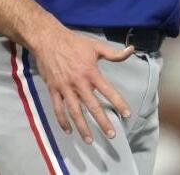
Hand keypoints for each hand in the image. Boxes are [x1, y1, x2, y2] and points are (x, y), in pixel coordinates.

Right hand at [30, 25, 134, 143]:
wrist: (48, 40)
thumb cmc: (74, 43)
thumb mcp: (96, 46)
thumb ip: (114, 53)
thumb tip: (131, 50)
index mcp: (91, 72)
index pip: (108, 90)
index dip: (118, 102)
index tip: (127, 114)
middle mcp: (78, 83)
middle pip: (92, 106)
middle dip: (102, 122)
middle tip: (111, 135)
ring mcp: (65, 88)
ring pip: (75, 112)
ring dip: (82, 127)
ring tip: (90, 140)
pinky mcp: (53, 90)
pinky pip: (58, 109)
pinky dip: (62, 121)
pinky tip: (69, 131)